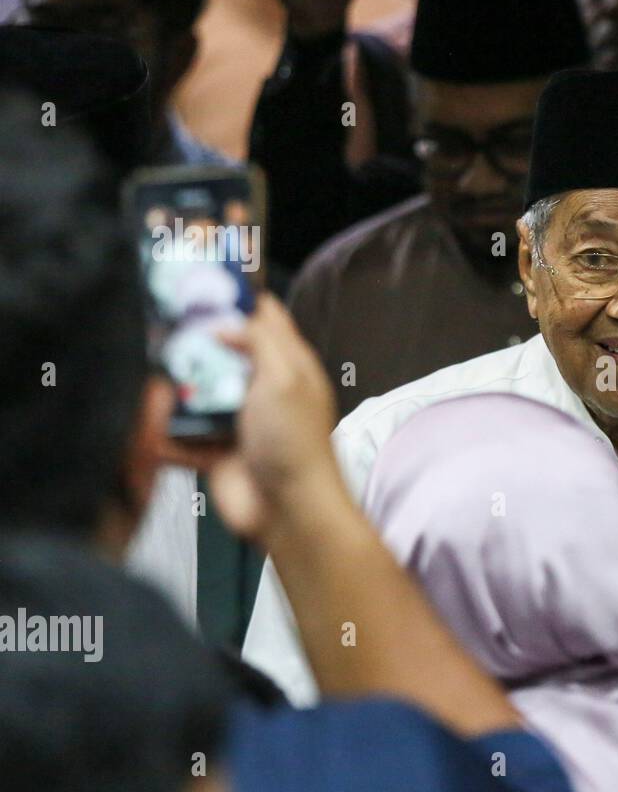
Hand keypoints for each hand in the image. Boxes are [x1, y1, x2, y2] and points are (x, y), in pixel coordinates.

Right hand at [162, 294, 343, 546]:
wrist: (287, 509)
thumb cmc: (296, 442)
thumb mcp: (284, 376)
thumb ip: (258, 340)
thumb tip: (225, 324)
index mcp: (289, 366)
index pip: (266, 320)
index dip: (241, 299)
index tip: (206, 281)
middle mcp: (263, 389)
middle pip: (223, 354)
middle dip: (195, 343)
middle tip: (161, 325)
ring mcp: (238, 421)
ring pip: (197, 393)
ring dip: (175, 389)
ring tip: (147, 370)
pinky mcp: (215, 451)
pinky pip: (183, 435)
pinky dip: (166, 433)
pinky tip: (150, 422)